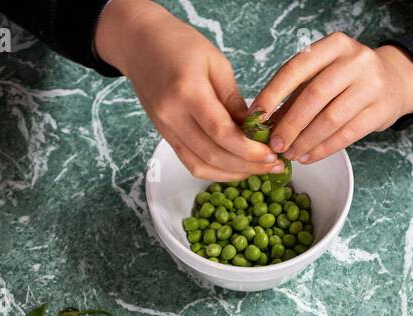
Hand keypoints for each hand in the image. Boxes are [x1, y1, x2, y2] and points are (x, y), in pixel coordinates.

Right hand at [95, 0, 281, 180]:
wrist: (140, 45)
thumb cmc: (180, 45)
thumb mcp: (216, 63)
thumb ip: (234, 100)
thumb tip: (256, 129)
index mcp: (188, 92)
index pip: (221, 133)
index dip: (248, 150)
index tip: (270, 154)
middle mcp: (172, 116)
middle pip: (212, 154)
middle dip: (246, 165)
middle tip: (272, 165)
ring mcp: (166, 129)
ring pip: (200, 165)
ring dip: (232, 173)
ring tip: (257, 170)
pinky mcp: (165, 135)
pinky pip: (190, 162)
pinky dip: (215, 170)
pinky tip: (235, 168)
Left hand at [252, 34, 412, 164]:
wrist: (394, 80)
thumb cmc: (347, 79)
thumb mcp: (322, 75)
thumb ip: (295, 94)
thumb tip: (262, 123)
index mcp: (334, 45)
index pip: (296, 68)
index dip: (272, 94)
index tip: (256, 116)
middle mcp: (355, 60)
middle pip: (314, 96)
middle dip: (290, 124)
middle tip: (274, 144)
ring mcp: (371, 85)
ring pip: (330, 119)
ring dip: (305, 141)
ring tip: (290, 154)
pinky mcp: (381, 110)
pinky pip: (347, 135)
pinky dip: (323, 149)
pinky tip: (308, 156)